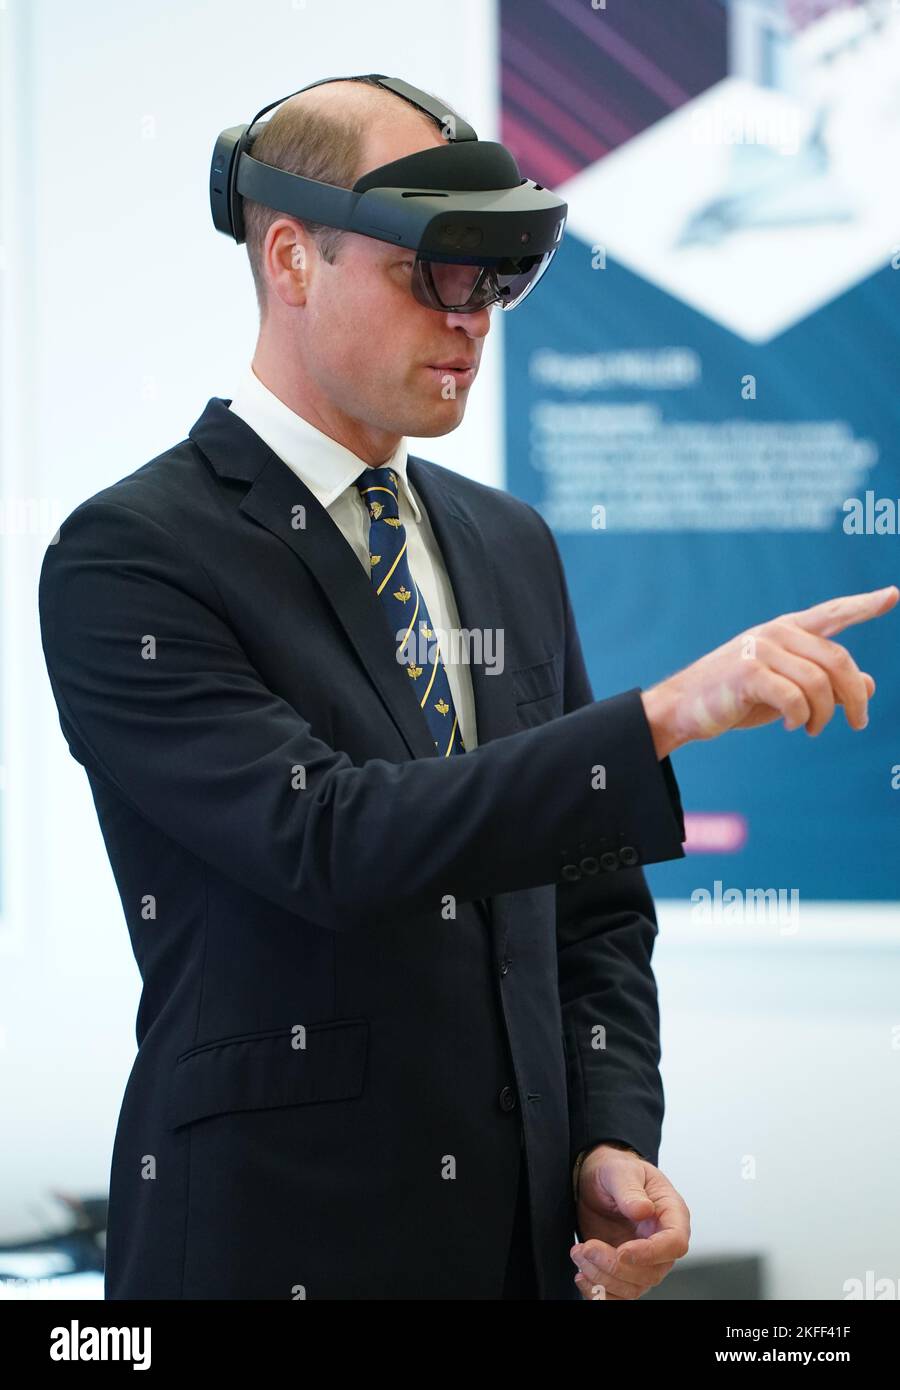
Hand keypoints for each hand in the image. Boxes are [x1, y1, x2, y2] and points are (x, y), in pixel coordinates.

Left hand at [570, 1143, 689, 1299]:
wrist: (596, 1179)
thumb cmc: (615, 1169)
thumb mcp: (620, 1170)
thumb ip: (630, 1190)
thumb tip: (643, 1210)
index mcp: (672, 1214)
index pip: (675, 1243)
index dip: (650, 1253)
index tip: (622, 1251)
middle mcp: (661, 1241)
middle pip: (652, 1273)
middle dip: (615, 1266)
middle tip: (586, 1247)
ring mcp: (644, 1260)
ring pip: (633, 1287)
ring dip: (602, 1278)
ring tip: (579, 1252)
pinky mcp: (625, 1270)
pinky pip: (618, 1295)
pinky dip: (599, 1293)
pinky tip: (582, 1274)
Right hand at [641, 585, 898, 757]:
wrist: (682, 708)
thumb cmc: (735, 697)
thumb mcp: (786, 688)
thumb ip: (825, 683)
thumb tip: (871, 684)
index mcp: (786, 630)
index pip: (832, 613)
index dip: (863, 605)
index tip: (892, 595)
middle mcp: (776, 632)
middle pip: (838, 660)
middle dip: (855, 696)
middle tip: (859, 723)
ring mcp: (761, 649)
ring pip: (819, 683)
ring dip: (824, 715)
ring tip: (813, 729)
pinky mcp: (748, 672)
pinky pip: (795, 699)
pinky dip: (802, 718)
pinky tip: (793, 726)